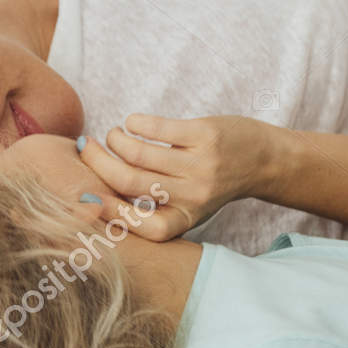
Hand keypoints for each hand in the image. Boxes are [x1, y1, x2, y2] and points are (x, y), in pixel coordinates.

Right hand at [76, 114, 279, 241]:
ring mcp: (199, 166)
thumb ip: (149, 207)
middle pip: (127, 181)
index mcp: (182, 220)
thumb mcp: (185, 207)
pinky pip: (156, 128)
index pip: (136, 224)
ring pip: (138, 153)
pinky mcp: (205, 136)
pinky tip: (132, 123)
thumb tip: (91, 199)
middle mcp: (191, 197)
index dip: (105, 210)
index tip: (84, 192)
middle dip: (97, 162)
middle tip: (86, 148)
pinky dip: (135, 123)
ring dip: (115, 139)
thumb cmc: (211, 183)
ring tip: (113, 134)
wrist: (262, 161)